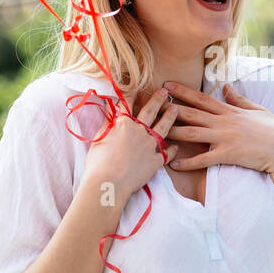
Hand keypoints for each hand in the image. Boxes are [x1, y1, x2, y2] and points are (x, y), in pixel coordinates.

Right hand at [81, 87, 178, 202]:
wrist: (108, 184)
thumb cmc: (97, 163)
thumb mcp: (99, 138)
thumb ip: (107, 123)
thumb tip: (109, 109)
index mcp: (123, 124)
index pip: (127, 104)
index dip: (131, 95)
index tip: (136, 88)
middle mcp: (139, 131)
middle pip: (150, 111)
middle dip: (157, 99)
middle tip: (163, 91)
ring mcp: (149, 146)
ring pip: (163, 128)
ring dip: (170, 117)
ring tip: (176, 109)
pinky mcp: (156, 161)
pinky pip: (167, 153)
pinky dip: (172, 150)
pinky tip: (176, 147)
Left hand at [162, 80, 273, 174]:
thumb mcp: (258, 110)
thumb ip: (239, 99)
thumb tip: (226, 87)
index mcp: (229, 111)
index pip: (201, 99)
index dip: (182, 92)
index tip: (166, 85)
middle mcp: (223, 122)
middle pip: (190, 114)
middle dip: (169, 108)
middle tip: (151, 104)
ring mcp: (224, 138)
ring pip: (191, 134)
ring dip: (171, 132)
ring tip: (153, 132)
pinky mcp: (227, 154)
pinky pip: (202, 159)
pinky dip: (187, 162)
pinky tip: (173, 163)